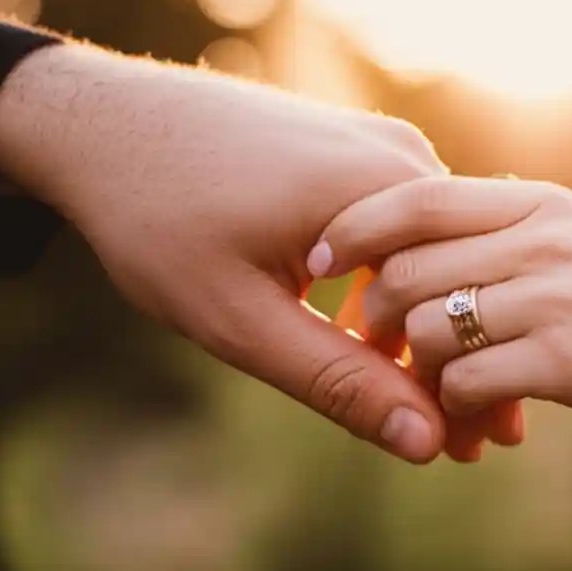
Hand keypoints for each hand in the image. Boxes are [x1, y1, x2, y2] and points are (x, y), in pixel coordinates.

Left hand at [0, 44, 455, 461]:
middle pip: (455, 275)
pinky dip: (394, 283)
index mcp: (383, 187)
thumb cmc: (158, 216)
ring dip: (424, 322)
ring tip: (413, 397)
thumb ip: (337, 381)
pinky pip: (398, 228)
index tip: (471, 449)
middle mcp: (400, 153)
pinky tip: (370, 335)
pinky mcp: (355, 146)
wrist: (100, 121)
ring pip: (428, 253)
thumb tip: (424, 442)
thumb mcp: (241, 318)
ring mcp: (379, 143)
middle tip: (458, 441)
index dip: (471, 384)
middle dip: (455, 359)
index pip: (463, 301)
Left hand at [310, 176, 571, 459]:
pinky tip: (481, 428)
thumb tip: (433, 243)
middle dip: (370, 316)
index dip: (353, 227)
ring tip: (440, 405)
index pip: (417, 195)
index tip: (317, 261)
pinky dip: (455, 409)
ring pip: (428, 326)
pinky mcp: (570, 360)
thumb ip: (518, 237)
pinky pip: (466, 381)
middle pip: (407, 264)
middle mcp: (546, 237)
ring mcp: (558, 296)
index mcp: (544, 204)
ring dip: (415, 374)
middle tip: (368, 356)